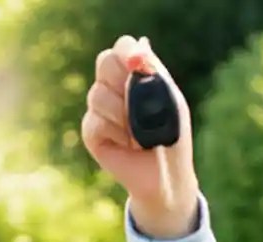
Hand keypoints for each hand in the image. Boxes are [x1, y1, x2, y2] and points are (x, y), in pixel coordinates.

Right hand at [81, 36, 198, 237]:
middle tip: (140, 104)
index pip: (122, 47)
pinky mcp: (91, 132)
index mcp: (134, 75)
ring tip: (139, 133)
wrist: (167, 176)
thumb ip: (154, 73)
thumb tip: (141, 45)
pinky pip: (96, 121)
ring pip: (99, 94)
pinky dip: (117, 134)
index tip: (137, 64)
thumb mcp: (170, 100)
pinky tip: (127, 145)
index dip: (127, 52)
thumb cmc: (171, 136)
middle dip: (124, 82)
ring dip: (125, 115)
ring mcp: (99, 109)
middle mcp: (113, 87)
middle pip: (104, 62)